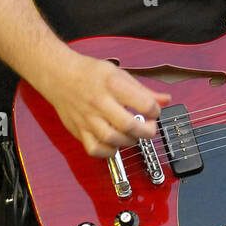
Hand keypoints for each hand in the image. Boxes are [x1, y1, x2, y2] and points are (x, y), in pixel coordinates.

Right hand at [41, 53, 171, 157]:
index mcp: (113, 84)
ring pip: (112, 139)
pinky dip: (108, 152)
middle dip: (146, 131)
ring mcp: (88, 118)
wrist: (59, 75)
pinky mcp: (79, 130)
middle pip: (128, 125)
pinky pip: (94, 149)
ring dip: (129, 141)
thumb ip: (144, 90)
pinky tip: (115, 144)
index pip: (143, 103)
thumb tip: (165, 100)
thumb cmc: (90, 73)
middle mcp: (99, 102)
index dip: (155, 110)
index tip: (154, 111)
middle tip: (149, 128)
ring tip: (133, 135)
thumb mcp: (120, 74)